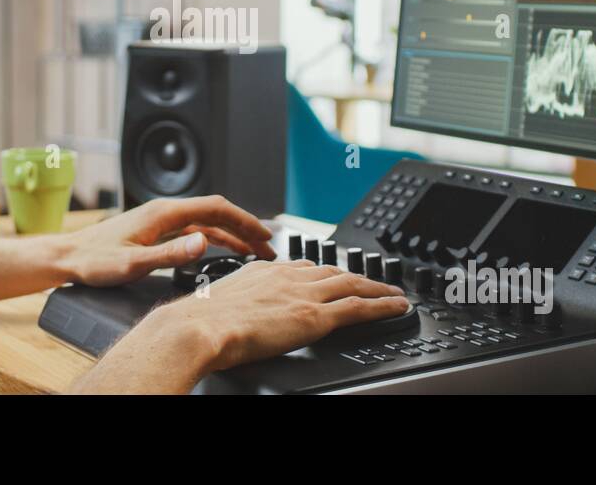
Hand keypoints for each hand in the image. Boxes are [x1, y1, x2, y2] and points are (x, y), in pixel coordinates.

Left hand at [57, 195, 276, 287]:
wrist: (68, 258)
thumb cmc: (93, 261)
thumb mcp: (133, 264)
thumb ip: (170, 255)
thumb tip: (203, 243)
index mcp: (164, 213)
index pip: (216, 208)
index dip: (244, 220)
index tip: (264, 235)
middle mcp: (166, 213)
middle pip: (216, 213)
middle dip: (245, 227)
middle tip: (268, 246)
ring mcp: (162, 221)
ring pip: (208, 223)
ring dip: (233, 235)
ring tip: (255, 252)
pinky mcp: (157, 232)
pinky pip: (195, 231)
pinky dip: (216, 239)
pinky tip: (224, 251)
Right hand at [165, 260, 408, 374]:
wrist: (199, 328)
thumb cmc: (200, 323)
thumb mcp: (217, 302)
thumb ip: (234, 303)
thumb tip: (230, 316)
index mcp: (263, 270)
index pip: (302, 266)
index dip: (323, 271)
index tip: (333, 275)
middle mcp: (286, 276)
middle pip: (332, 270)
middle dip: (356, 275)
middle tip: (373, 281)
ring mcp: (302, 294)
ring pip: (351, 285)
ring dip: (377, 288)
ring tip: (394, 293)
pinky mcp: (313, 316)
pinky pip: (358, 307)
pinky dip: (382, 305)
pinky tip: (396, 306)